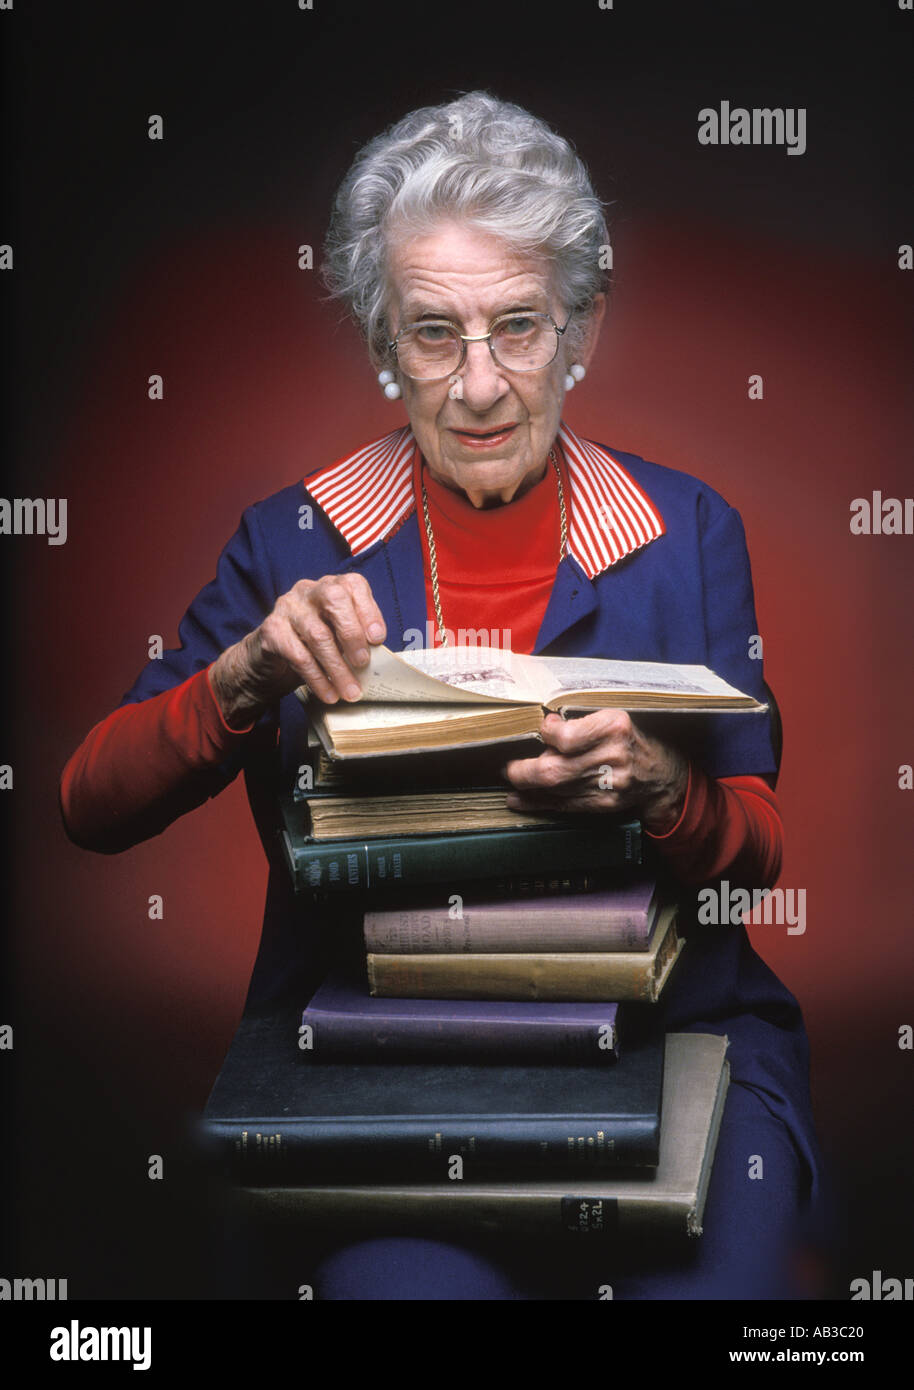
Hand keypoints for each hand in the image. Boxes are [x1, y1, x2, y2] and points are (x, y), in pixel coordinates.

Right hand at [209, 573, 385, 727]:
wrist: (269, 660)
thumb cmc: (312, 646)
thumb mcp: (337, 637)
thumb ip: (356, 639)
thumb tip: (380, 660)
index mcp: (330, 587)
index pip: (353, 585)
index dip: (368, 610)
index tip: (378, 638)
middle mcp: (308, 591)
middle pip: (334, 599)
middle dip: (352, 634)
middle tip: (363, 664)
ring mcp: (287, 608)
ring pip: (317, 634)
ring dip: (337, 668)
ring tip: (350, 691)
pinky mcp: (271, 630)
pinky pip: (298, 656)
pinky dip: (317, 679)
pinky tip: (329, 694)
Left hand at [504, 709, 689, 833]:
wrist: (662, 775)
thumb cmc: (631, 739)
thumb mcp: (613, 718)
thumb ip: (580, 722)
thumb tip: (542, 728)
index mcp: (614, 727)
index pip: (566, 737)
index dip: (547, 735)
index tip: (542, 729)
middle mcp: (612, 757)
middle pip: (555, 770)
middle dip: (523, 771)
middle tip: (508, 767)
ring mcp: (609, 785)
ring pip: (556, 790)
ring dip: (526, 787)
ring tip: (512, 779)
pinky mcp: (605, 804)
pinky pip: (564, 806)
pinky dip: (537, 803)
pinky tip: (519, 800)